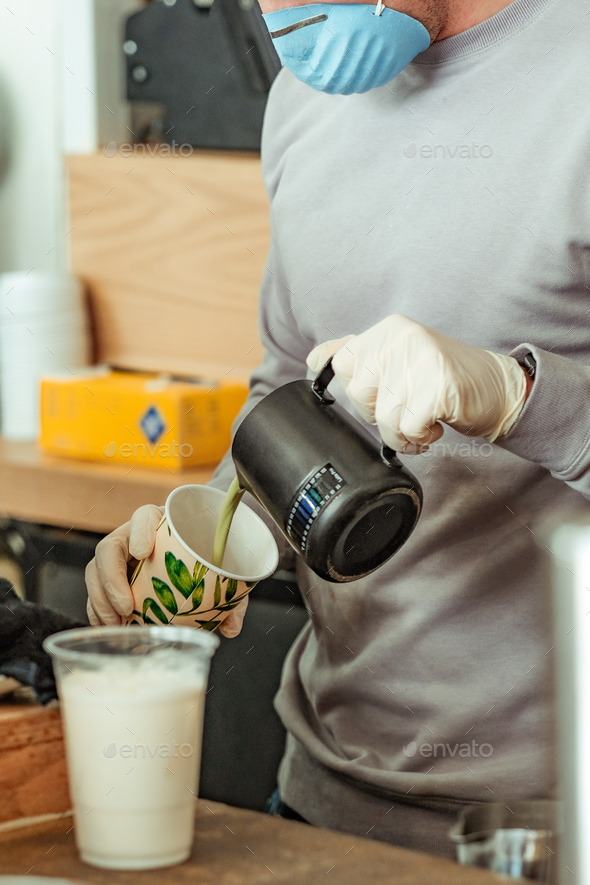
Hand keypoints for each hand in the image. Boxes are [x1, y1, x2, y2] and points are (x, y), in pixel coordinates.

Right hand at [85, 503, 248, 637]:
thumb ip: (231, 594)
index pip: (144, 516)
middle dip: (112, 578)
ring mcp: (119, 557)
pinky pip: (96, 592)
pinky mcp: (111, 578)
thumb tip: (231, 626)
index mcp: (162, 522)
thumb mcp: (222, 570)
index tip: (143, 553)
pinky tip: (109, 628)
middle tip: (126, 608)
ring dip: (101, 600)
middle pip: (110, 547)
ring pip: (96, 571)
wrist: (198, 553)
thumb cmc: (207, 556)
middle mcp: (134, 536)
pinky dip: (98, 611)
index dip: (140, 531)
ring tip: (117, 624)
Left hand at [307, 315, 526, 452]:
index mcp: (388, 330)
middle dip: (379, 416)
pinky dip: (421, 436)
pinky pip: (408, 426)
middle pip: (359, 394)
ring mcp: (421, 359)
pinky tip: (435, 425)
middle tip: (406, 411)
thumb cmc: (444, 380)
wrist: (499, 388)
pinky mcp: (439, 386)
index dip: (357, 391)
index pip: (341, 363)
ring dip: (402, 432)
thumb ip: (359, 356)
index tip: (379, 395)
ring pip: (384, 416)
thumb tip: (315, 359)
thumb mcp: (398, 359)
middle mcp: (402, 338)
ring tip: (423, 422)